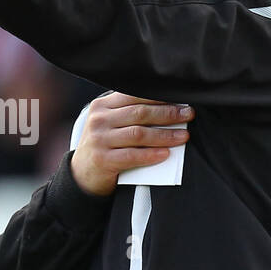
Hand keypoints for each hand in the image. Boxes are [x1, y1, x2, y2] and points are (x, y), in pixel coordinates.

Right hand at [70, 93, 192, 196]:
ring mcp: (99, 140)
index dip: (160, 97)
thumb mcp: (108, 123)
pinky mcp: (102, 160)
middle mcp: (99, 120)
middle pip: (139, 113)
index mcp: (102, 106)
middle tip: (188, 114)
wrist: (82, 174)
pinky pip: (132, 156)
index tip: (181, 98)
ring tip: (183, 136)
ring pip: (138, 134)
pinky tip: (166, 154)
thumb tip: (167, 106)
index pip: (134, 95)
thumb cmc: (104, 145)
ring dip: (165, 135)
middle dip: (168, 113)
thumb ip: (127, 112)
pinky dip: (151, 154)